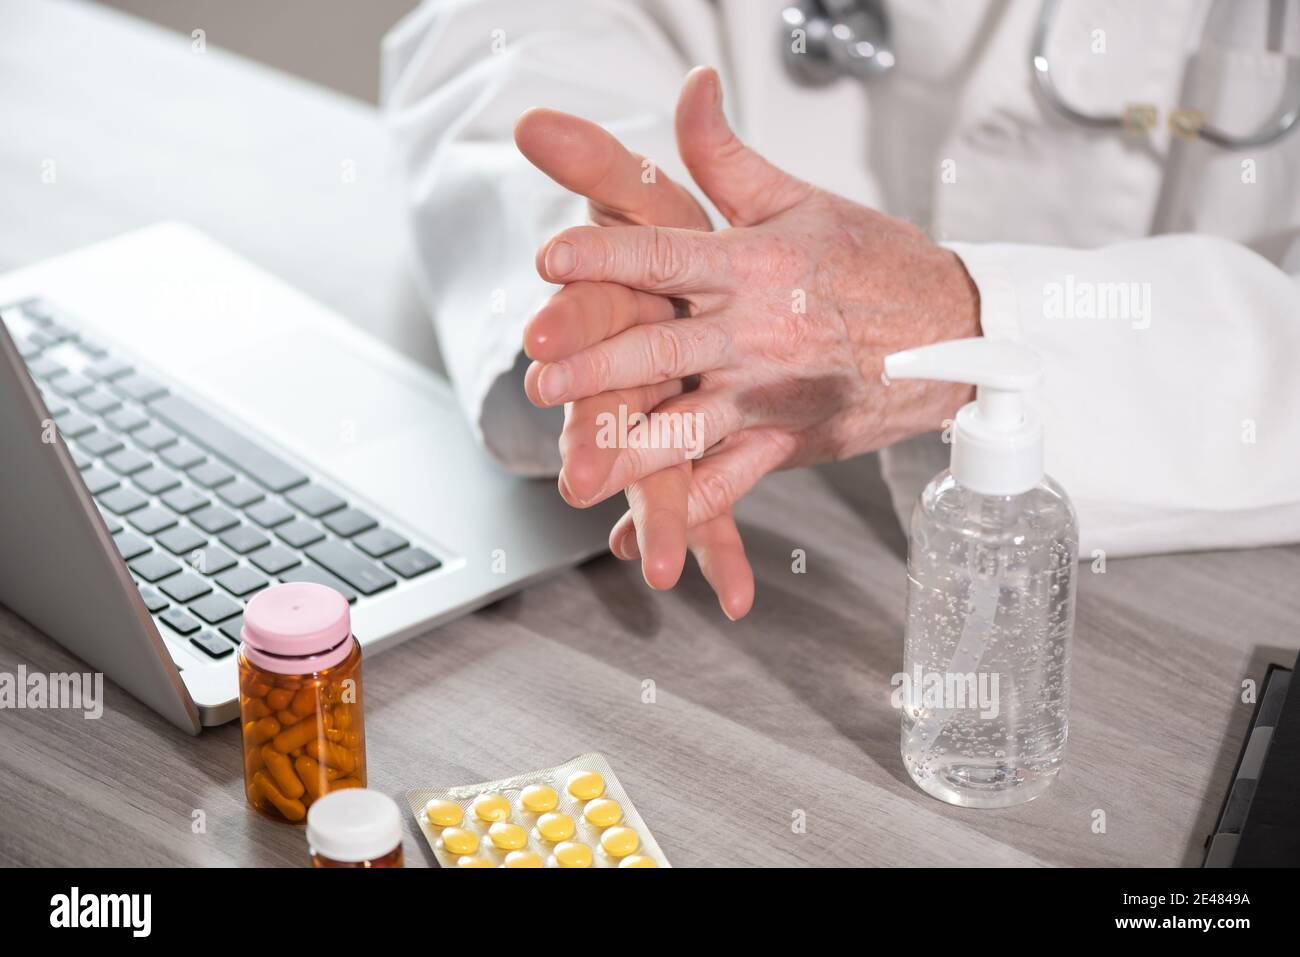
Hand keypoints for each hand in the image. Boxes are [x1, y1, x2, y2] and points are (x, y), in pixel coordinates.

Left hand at [520, 68, 979, 616]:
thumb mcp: (799, 202)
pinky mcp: (788, 439)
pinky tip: (643, 536)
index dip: (605, 255)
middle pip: (663, 347)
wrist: (955, 332)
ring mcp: (773, 392)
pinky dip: (689, 510)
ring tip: (573, 472)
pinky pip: (733, 481)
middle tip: (536, 377)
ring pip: (688, 426)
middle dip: (594, 365)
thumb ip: (726, 157)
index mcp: (755, 264)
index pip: (667, 255)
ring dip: (627, 450)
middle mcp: (759, 331)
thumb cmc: (872, 261)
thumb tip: (687, 86)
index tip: (549, 260)